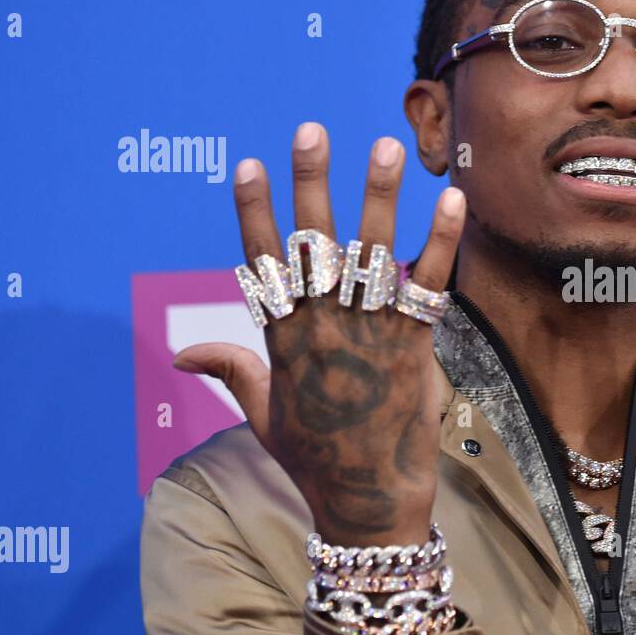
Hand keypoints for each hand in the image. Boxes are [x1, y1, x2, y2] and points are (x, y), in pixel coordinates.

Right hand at [173, 122, 465, 545]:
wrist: (367, 504)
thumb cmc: (314, 460)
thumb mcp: (262, 415)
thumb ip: (232, 370)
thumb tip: (182, 349)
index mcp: (283, 340)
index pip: (264, 262)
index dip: (256, 211)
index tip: (250, 165)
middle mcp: (322, 329)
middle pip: (316, 243)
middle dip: (313, 183)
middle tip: (313, 130)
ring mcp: (368, 336)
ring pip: (374, 253)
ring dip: (381, 196)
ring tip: (386, 145)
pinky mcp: (413, 349)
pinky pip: (429, 286)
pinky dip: (442, 242)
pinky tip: (453, 200)